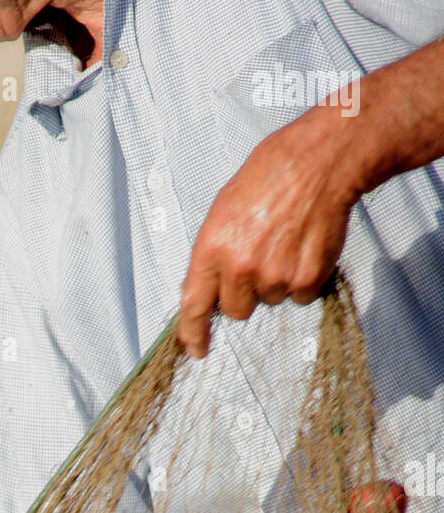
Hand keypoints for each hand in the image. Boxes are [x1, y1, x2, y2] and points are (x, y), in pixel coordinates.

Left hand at [178, 102, 358, 356]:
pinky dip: (302, 278)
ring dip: (275, 281)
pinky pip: (299, 297)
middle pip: (236, 310)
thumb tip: (207, 292)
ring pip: (269, 301)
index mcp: (212, 247)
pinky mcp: (305, 279)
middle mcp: (240, 266)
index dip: (193, 333)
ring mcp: (274, 275)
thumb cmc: (269, 177)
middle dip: (244, 294)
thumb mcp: (224, 209)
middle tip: (259, 258)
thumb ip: (213, 255)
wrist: (320, 162)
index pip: (194, 304)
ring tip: (284, 242)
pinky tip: (303, 248)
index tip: (196, 349)